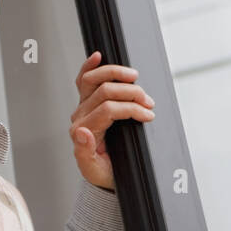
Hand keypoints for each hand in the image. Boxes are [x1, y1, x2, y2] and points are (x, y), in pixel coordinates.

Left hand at [69, 51, 154, 190]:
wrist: (102, 174)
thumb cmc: (102, 172)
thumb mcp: (94, 169)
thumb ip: (84, 152)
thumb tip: (81, 132)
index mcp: (82, 131)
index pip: (108, 110)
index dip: (131, 109)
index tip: (149, 115)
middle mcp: (80, 116)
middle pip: (105, 92)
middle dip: (131, 93)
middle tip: (149, 103)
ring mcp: (82, 107)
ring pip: (94, 80)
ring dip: (118, 76)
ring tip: (136, 81)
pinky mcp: (87, 102)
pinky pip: (84, 80)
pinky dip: (90, 66)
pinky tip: (98, 56)